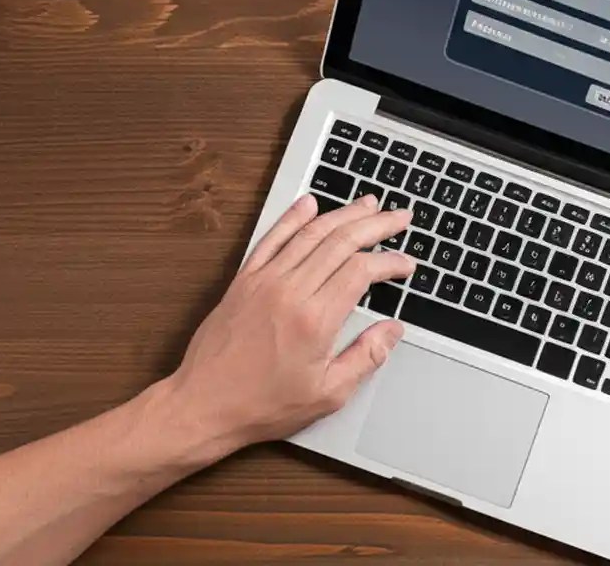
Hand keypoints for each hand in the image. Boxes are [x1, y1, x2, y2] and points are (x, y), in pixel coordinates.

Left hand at [162, 193, 414, 452]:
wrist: (203, 405)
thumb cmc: (262, 405)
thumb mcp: (327, 395)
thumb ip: (365, 358)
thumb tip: (392, 331)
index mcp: (314, 319)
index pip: (361, 271)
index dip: (389, 262)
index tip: (406, 264)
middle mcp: (289, 291)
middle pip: (340, 242)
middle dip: (375, 225)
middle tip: (399, 217)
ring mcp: (264, 281)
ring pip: (310, 233)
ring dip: (342, 214)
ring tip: (367, 204)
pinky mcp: (243, 281)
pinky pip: (271, 239)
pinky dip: (292, 218)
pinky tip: (308, 204)